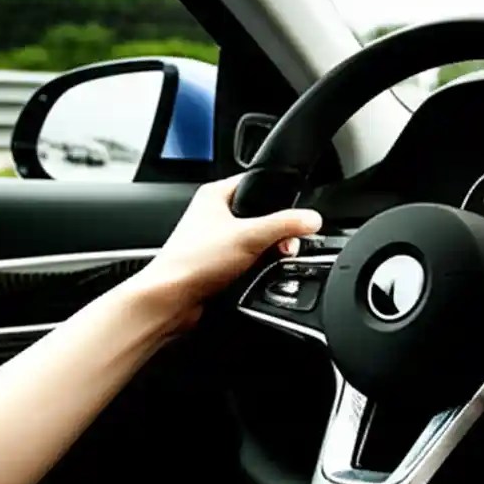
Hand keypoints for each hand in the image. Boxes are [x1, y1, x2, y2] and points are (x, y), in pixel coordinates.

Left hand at [132, 174, 321, 328]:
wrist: (171, 301)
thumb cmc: (192, 262)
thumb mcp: (251, 236)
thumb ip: (286, 225)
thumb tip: (312, 219)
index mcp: (216, 195)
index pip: (256, 182)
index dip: (278, 195)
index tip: (295, 212)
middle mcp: (214, 215)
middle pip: (262, 215)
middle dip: (277, 232)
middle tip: (283, 243)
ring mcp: (216, 241)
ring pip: (258, 240)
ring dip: (268, 252)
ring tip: (268, 261)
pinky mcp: (219, 265)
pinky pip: (250, 260)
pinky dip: (258, 268)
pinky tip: (257, 274)